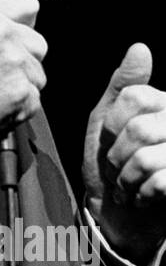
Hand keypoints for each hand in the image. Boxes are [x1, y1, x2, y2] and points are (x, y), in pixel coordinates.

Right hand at [0, 0, 47, 142]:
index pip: (28, 3)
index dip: (20, 19)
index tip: (11, 31)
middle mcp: (3, 37)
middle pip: (36, 41)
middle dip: (21, 54)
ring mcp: (15, 66)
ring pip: (37, 71)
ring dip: (20, 81)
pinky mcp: (23, 94)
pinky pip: (35, 97)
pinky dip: (19, 104)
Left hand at [83, 43, 165, 264]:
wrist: (117, 216)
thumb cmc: (110, 166)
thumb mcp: (105, 121)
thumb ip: (123, 87)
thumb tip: (141, 48)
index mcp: (163, 104)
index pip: (134, 97)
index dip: (112, 123)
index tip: (109, 141)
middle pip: (139, 129)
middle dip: (117, 157)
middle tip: (117, 170)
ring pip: (147, 157)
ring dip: (127, 179)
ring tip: (129, 186)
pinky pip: (159, 179)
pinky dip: (141, 194)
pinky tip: (143, 197)